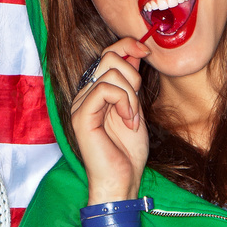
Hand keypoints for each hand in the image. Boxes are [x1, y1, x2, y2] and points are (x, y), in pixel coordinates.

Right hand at [71, 38, 149, 204]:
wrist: (121, 182)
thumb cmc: (127, 152)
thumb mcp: (135, 108)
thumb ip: (131, 83)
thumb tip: (136, 51)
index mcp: (96, 91)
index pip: (107, 53)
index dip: (126, 45)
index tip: (145, 51)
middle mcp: (84, 94)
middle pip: (109, 57)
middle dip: (133, 75)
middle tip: (137, 104)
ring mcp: (80, 104)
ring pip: (111, 72)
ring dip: (132, 95)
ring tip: (133, 118)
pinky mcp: (82, 115)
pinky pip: (105, 89)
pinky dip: (125, 102)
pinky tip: (129, 121)